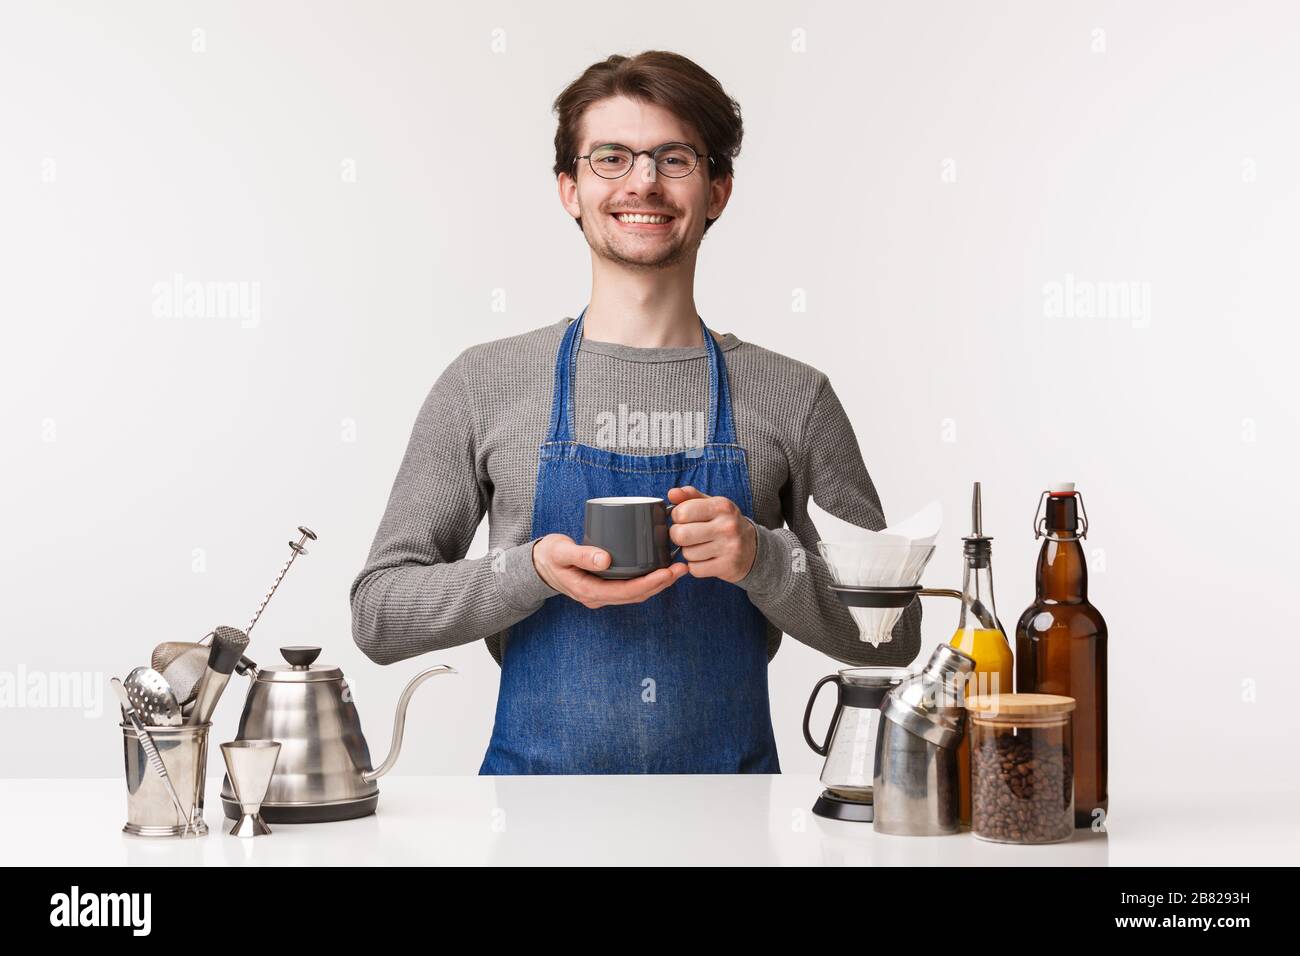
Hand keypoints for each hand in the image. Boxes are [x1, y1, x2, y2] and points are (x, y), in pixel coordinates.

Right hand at [532, 533, 687, 609]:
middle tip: (681, 568)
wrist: (539, 564)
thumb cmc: (550, 556)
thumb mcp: (561, 552)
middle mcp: (599, 597)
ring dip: (658, 583)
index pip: (626, 592)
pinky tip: (660, 568)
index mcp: (589, 591)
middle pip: (637, 595)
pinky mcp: (607, 585)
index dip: (649, 584)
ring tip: (677, 568)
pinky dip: (648, 579)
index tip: (667, 572)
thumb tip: (605, 559)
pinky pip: (631, 586)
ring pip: (637, 593)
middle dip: (661, 583)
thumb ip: (581, 554)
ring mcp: (603, 593)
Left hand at [666, 486, 757, 582]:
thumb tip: (672, 493)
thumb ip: (690, 496)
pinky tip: (706, 559)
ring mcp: (729, 548)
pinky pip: (695, 569)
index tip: (684, 519)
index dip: (677, 517)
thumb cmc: (724, 523)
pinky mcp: (728, 567)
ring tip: (700, 547)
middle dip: (677, 536)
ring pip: (687, 554)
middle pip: (681, 534)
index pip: (682, 512)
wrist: (752, 548)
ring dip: (688, 552)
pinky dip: (696, 566)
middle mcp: (727, 526)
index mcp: (722, 506)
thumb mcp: (711, 505)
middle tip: (686, 535)